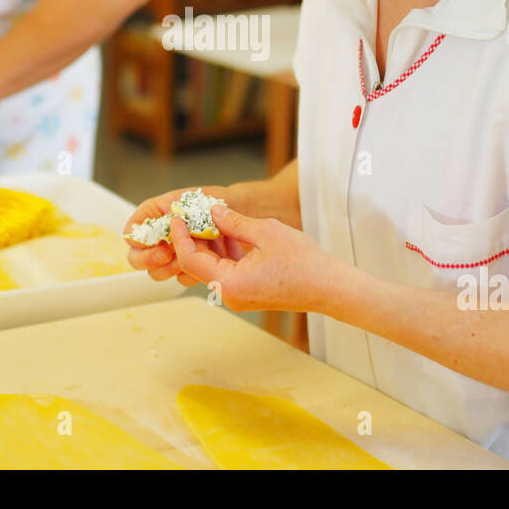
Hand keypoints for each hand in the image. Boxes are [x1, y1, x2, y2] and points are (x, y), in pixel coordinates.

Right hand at [123, 185, 245, 285]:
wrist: (239, 210)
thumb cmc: (212, 199)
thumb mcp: (186, 198)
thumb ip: (167, 209)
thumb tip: (154, 227)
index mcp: (153, 217)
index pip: (131, 234)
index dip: (139, 242)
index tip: (157, 242)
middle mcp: (158, 238)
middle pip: (137, 259)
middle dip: (151, 259)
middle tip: (168, 254)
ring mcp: (171, 254)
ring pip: (158, 273)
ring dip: (173, 266)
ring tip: (192, 254)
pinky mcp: (188, 267)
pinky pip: (182, 279)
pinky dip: (194, 271)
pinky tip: (210, 258)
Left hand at [169, 205, 338, 312]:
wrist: (330, 288)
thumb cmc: (304, 262)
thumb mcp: (266, 232)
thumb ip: (234, 221)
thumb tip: (213, 211)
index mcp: (229, 283)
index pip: (191, 259)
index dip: (181, 237)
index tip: (178, 217)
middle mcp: (229, 295)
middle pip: (199, 264)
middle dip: (195, 238)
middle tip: (192, 213)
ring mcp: (238, 297)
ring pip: (213, 267)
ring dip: (211, 244)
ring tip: (211, 218)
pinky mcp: (248, 294)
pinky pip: (228, 271)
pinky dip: (225, 252)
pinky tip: (229, 232)